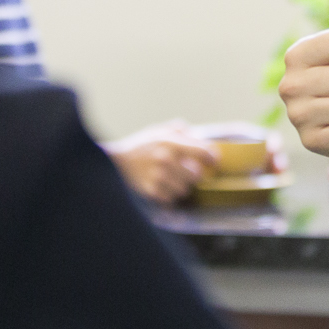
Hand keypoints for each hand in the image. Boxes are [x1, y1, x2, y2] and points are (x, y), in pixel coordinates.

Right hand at [105, 121, 220, 202]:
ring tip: (171, 180)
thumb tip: (197, 135)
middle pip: (196, 175)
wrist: (115, 163)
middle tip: (185, 172)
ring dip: (181, 186)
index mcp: (169, 142)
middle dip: (192, 174)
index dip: (212, 157)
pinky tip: (162, 187)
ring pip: (185, 189)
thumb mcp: (158, 132)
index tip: (213, 161)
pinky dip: (169, 195)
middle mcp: (165, 159)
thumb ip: (179, 130)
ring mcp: (158, 177)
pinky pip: (172, 198)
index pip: (202, 151)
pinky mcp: (151, 192)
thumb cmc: (140, 147)